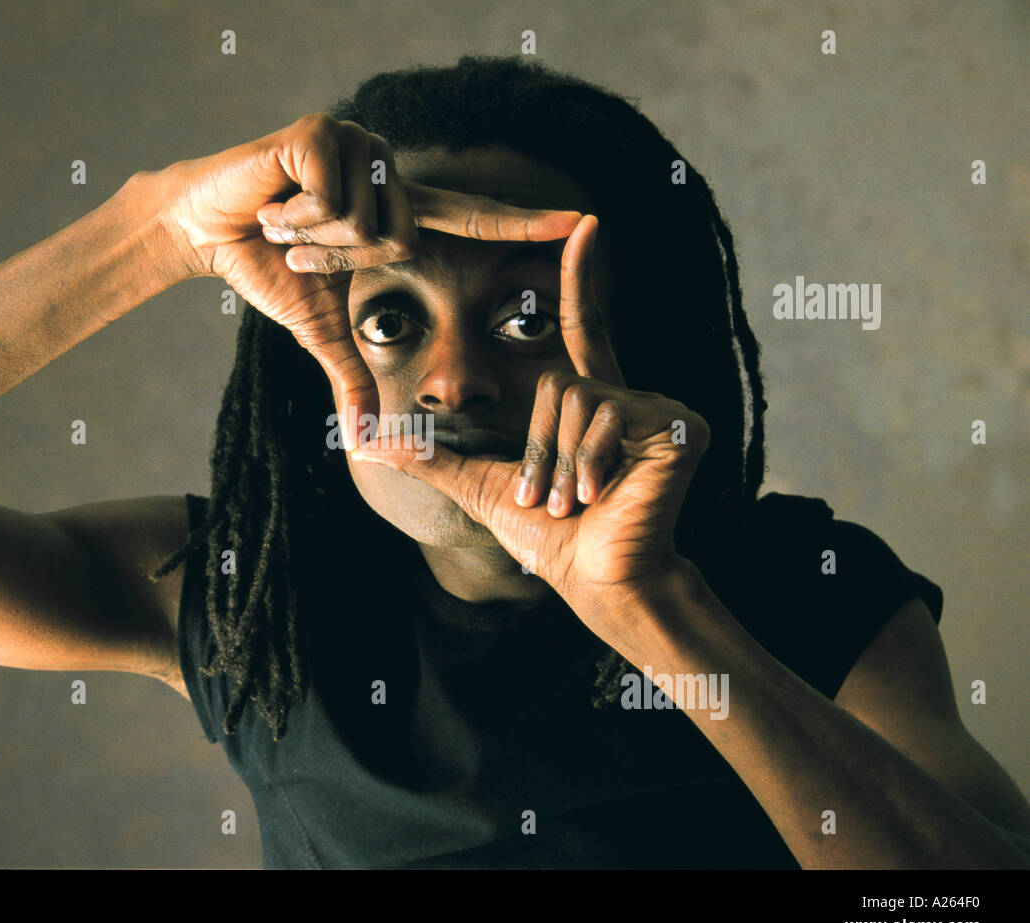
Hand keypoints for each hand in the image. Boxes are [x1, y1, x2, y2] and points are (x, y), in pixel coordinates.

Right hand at [153, 112, 582, 446]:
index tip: (585, 223)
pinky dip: (296, 218)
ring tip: (284, 222)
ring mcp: (361, 143)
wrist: (204, 227)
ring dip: (314, 240)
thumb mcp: (321, 332)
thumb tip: (368, 444)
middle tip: (295, 247)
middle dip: (340, 259)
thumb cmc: (268, 270)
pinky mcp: (326, 132)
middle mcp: (391, 168)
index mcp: (401, 208)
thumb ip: (354, 381)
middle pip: (404, 238)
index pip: (475, 218)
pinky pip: (332, 203)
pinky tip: (274, 203)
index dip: (527, 223)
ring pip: (367, 223)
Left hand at [349, 215, 710, 601]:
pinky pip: (607, 414)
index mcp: (592, 402)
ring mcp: (660, 409)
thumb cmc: (544, 537)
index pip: (582, 329)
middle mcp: (630, 395)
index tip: (587, 224)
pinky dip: (588, 459)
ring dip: (560, 460)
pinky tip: (600, 492)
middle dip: (539, 448)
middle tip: (551, 497)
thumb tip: (364, 441)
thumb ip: (428, 455)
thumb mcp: (478, 484)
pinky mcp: (680, 425)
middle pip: (558, 383)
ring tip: (575, 499)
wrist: (595, 578)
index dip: (580, 279)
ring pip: (578, 399)